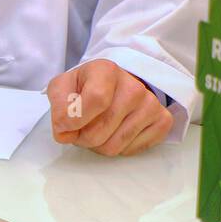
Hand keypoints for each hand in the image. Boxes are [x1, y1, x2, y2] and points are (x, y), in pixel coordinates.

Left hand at [45, 59, 173, 155]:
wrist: (113, 86)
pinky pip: (131, 151)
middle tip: (79, 130)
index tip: (64, 125)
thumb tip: (64, 132)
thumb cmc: (85, 87)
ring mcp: (151, 104)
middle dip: (82, 138)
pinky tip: (114, 133)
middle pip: (101, 130)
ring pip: (114, 145)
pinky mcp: (162, 121)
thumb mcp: (62, 87)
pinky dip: (117, 149)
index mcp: (106, 70)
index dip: (75, 120)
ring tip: (95, 130)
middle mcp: (134, 86)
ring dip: (97, 145)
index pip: (95, 100)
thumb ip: (58, 107)